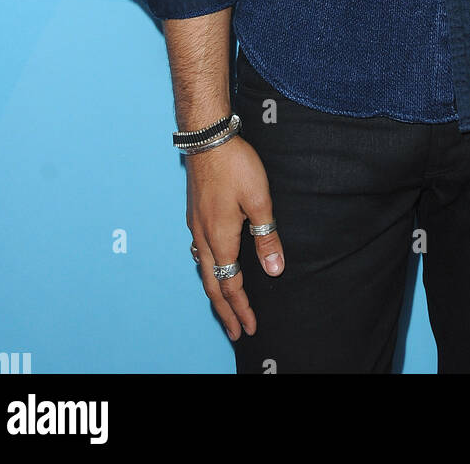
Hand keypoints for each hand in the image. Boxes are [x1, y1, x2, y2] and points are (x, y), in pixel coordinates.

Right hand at [186, 135, 284, 340]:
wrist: (207, 138)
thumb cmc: (235, 165)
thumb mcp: (259, 200)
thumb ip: (266, 236)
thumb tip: (274, 269)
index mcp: (221, 239)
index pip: (231, 285)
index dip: (241, 308)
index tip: (250, 328)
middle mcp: (204, 237)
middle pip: (212, 285)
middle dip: (224, 311)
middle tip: (234, 331)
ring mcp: (196, 225)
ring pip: (204, 269)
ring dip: (215, 291)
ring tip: (224, 305)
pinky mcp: (194, 214)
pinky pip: (200, 252)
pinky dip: (208, 269)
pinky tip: (213, 265)